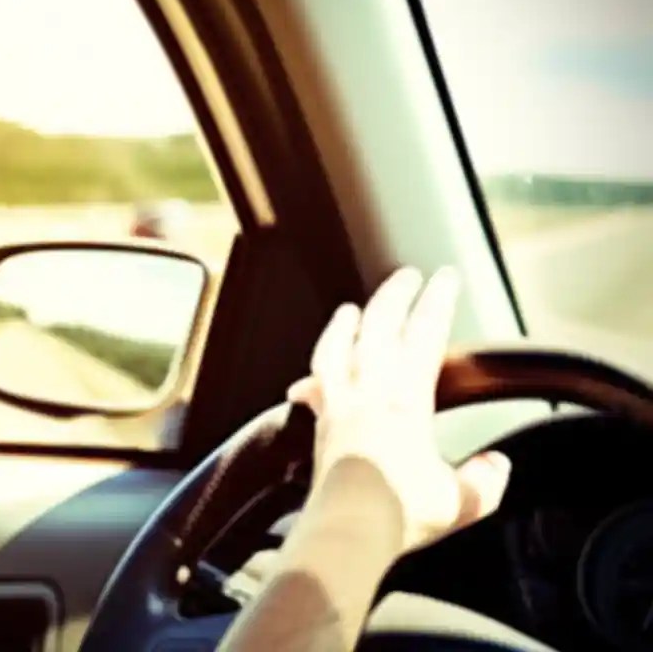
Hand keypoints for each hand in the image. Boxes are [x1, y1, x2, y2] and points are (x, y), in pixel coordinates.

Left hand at [287, 267, 511, 553]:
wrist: (348, 527)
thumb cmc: (403, 512)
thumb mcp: (462, 501)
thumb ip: (484, 480)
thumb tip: (497, 466)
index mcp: (407, 397)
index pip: (425, 333)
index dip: (438, 300)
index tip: (446, 276)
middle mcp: (369, 390)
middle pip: (379, 326)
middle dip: (396, 296)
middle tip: (409, 275)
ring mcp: (339, 404)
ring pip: (338, 348)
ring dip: (346, 324)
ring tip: (351, 309)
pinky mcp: (318, 424)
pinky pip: (313, 386)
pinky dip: (313, 375)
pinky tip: (306, 380)